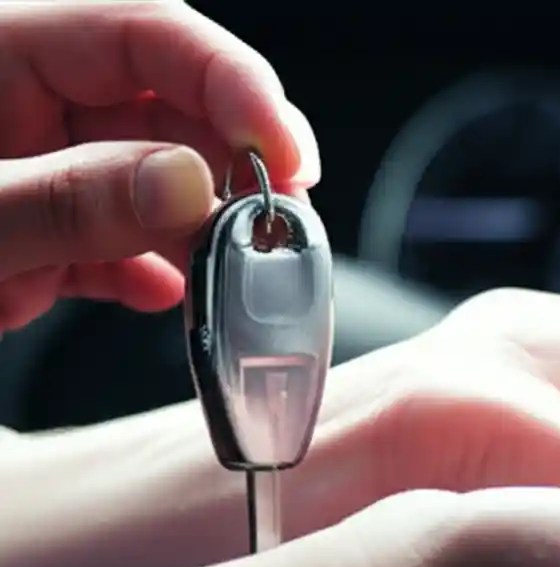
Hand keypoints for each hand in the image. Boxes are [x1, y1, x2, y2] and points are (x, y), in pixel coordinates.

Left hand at [0, 2, 317, 330]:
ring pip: (152, 176)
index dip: (232, 82)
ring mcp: (31, 168)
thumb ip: (65, 198)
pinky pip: (112, 236)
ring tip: (229, 273)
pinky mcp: (29, 235)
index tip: (285, 155)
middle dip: (233, 165)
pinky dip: (150, 267)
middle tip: (277, 223)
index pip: (145, 32)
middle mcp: (21, 100)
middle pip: (167, 104)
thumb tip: (188, 184)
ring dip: (201, 227)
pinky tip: (163, 292)